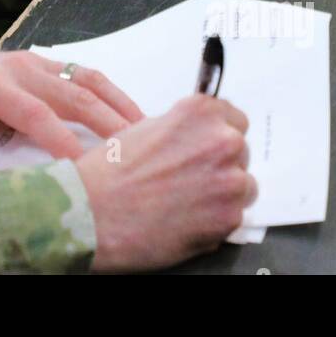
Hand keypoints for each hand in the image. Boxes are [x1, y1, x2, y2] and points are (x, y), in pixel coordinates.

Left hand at [0, 45, 144, 169]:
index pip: (34, 114)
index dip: (62, 141)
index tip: (87, 168)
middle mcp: (16, 67)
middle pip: (71, 94)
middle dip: (107, 123)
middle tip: (137, 154)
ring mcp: (30, 62)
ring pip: (83, 79)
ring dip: (116, 104)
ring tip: (147, 133)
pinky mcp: (37, 64)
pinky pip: (80, 75)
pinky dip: (108, 92)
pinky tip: (128, 115)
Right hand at [77, 95, 255, 271]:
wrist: (92, 211)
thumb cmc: (110, 172)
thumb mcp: (146, 129)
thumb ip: (183, 130)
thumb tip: (199, 139)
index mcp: (201, 113)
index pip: (235, 119)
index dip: (218, 136)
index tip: (209, 149)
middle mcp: (222, 141)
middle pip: (240, 154)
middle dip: (220, 166)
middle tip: (189, 181)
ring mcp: (230, 180)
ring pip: (242, 188)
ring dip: (221, 195)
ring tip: (185, 204)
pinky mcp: (229, 218)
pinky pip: (233, 219)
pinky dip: (214, 223)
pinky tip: (184, 221)